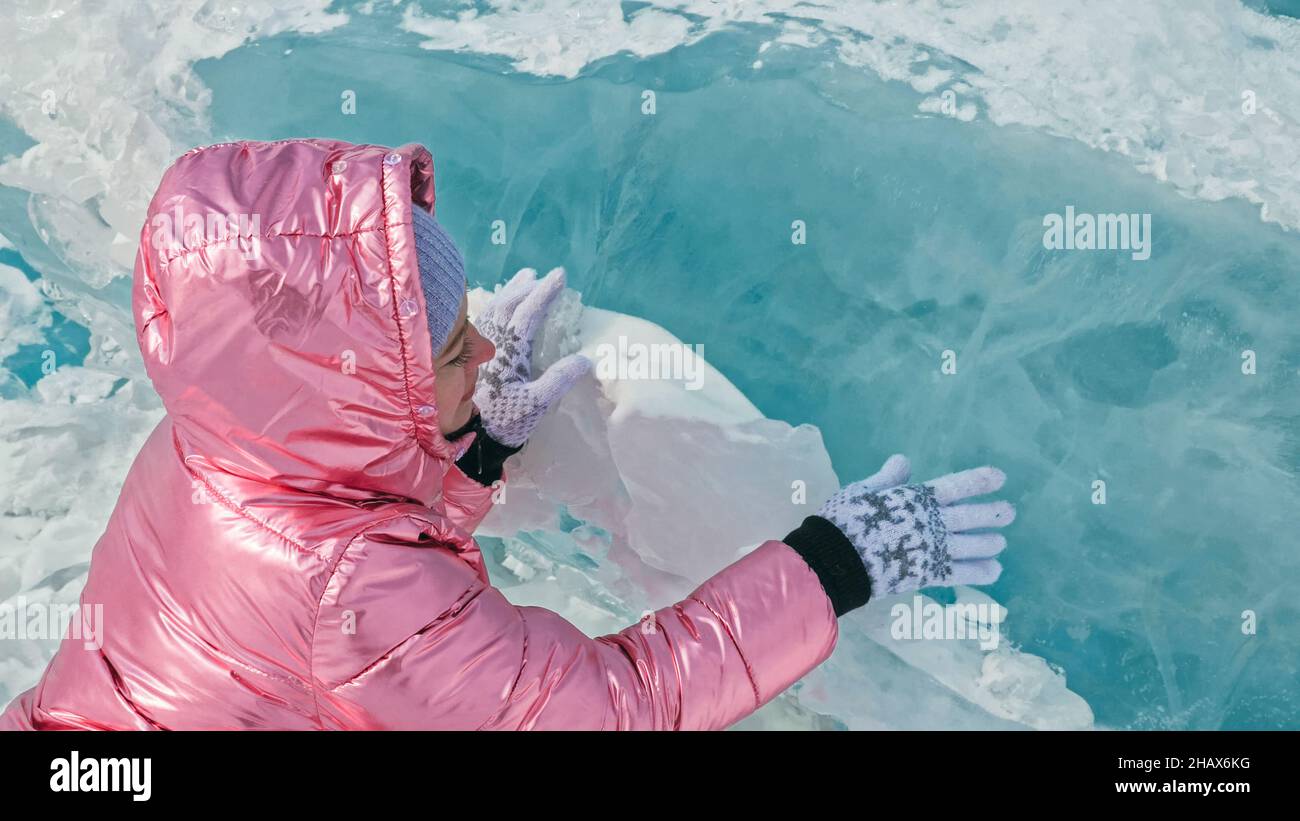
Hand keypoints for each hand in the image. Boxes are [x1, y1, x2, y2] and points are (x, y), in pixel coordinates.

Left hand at [472, 268, 590, 447]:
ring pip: (494, 308)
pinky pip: (485, 319)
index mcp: (510, 351)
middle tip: (543, 276)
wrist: (470, 438)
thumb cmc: (504, 421)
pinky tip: (502, 304)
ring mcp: (480, 347)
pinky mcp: (473, 355)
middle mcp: (492, 343)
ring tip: (524, 277)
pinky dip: (498, 305)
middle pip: (508, 304)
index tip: (560, 276)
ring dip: (511, 291)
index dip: (545, 293)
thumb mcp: (536, 404)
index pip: (529, 313)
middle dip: (527, 287)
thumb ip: (558, 380)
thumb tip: (584, 359)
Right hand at [818, 457, 1013, 596]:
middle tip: (1009, 512)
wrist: (837, 559)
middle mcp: (931, 522)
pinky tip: (994, 571)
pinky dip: (979, 571)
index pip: (955, 486)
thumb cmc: (844, 521)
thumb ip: (887, 479)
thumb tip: (905, 461)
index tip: (1000, 478)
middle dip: (992, 513)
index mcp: (916, 498)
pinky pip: (961, 572)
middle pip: (970, 516)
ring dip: (989, 543)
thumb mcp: (862, 491)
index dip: (979, 481)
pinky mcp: (928, 573)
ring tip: (1000, 543)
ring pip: (971, 545)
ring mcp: (932, 548)